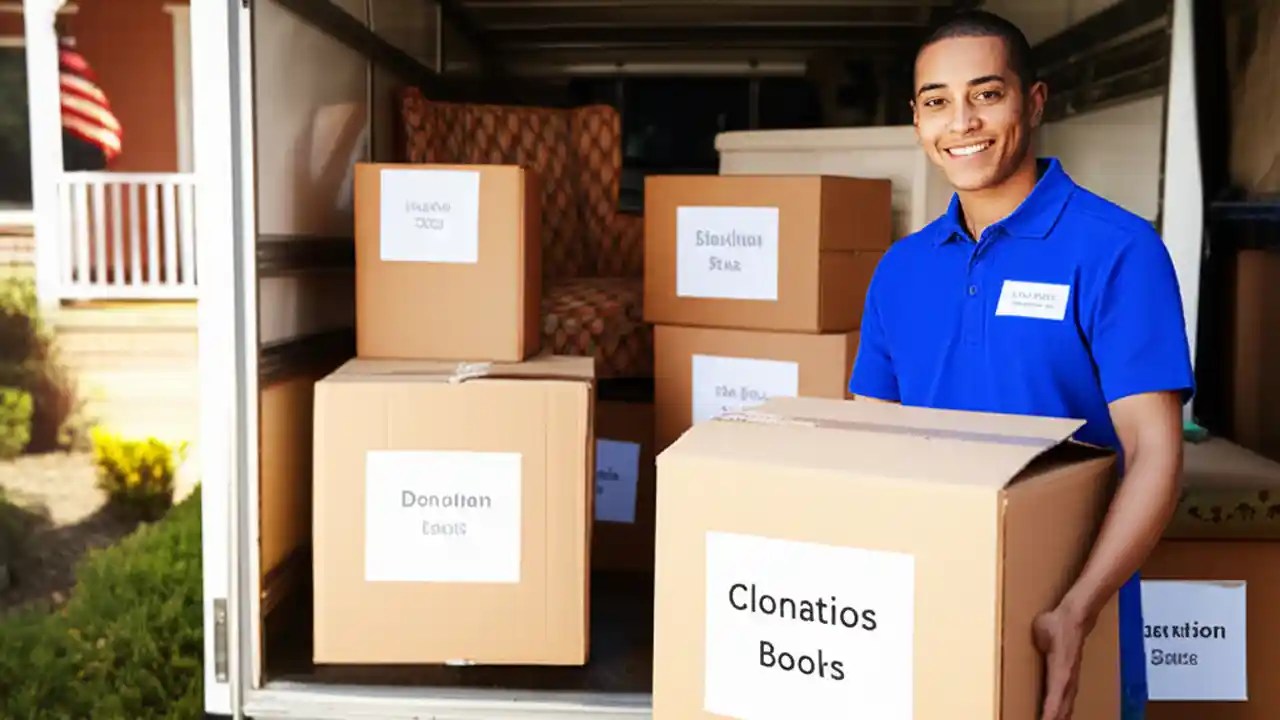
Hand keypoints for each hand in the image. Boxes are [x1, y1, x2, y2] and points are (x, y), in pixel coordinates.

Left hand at [1034, 603, 1088, 719]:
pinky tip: (1058, 717)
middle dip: (1052, 718)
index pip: (1054, 700)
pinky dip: (1061, 712)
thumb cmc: (1056, 624)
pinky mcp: (1070, 679)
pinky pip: (1066, 701)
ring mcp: (1071, 681)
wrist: (1077, 618)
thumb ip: (1035, 641)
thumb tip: (1020, 643)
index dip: (1048, 715)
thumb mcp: (1040, 631)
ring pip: (1066, 708)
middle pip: (1062, 710)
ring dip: (1059, 717)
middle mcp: (1068, 681)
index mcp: (1061, 672)